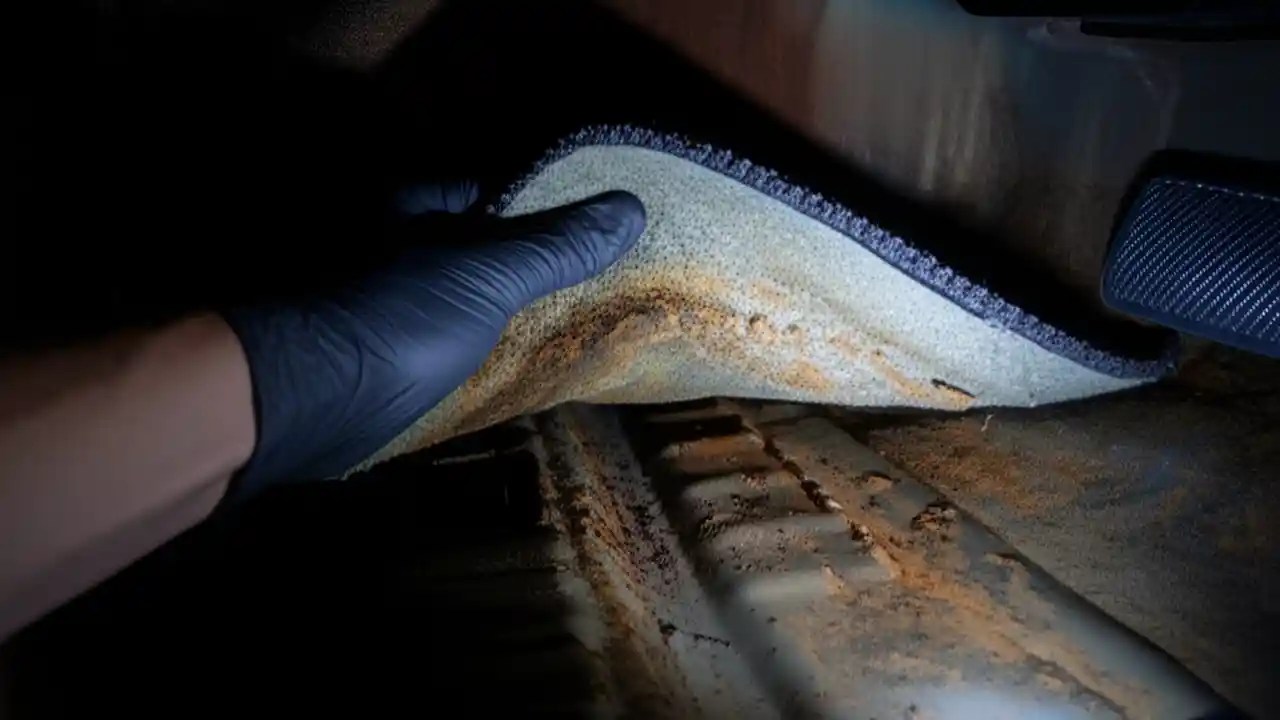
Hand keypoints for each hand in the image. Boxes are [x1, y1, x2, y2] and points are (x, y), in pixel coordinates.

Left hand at [223, 183, 645, 496]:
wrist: (305, 402)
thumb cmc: (393, 317)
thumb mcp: (487, 274)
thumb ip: (555, 246)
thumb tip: (631, 209)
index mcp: (411, 207)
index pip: (489, 193)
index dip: (541, 208)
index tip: (597, 229)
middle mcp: (397, 248)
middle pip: (479, 249)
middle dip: (529, 269)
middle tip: (598, 284)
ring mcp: (390, 305)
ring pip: (465, 301)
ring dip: (507, 317)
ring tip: (576, 328)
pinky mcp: (387, 357)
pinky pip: (449, 345)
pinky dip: (482, 354)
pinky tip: (520, 370)